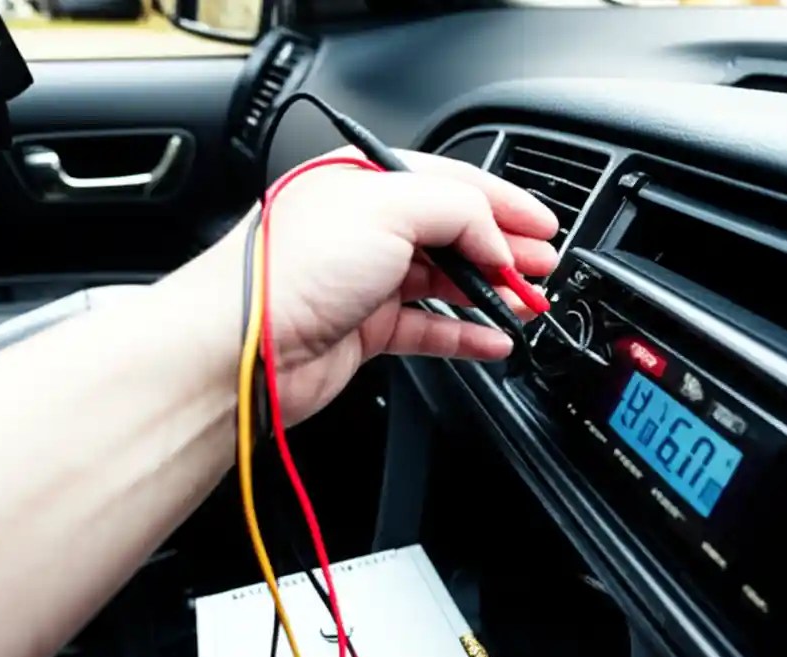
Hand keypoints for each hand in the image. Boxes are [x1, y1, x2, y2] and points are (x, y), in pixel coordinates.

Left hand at [220, 147, 558, 423]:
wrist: (242, 347)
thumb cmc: (292, 270)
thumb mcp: (389, 208)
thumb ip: (458, 211)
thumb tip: (495, 240)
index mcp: (364, 179)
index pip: (452, 182)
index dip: (504, 202)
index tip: (544, 225)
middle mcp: (365, 226)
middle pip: (453, 233)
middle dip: (504, 249)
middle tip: (543, 266)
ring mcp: (365, 280)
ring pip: (446, 281)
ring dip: (491, 292)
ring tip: (530, 303)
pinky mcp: (364, 329)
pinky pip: (430, 328)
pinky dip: (466, 334)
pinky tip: (495, 338)